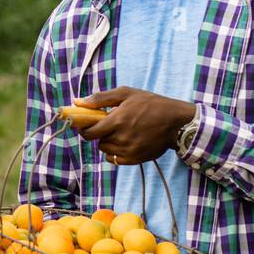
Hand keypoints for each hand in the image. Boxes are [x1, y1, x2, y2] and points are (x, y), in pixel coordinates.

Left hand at [73, 88, 195, 164]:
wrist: (176, 122)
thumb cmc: (151, 104)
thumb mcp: (126, 94)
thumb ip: (100, 98)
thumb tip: (77, 102)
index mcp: (117, 121)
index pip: (89, 133)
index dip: (83, 129)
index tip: (83, 125)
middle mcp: (121, 138)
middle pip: (97, 141)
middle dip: (99, 133)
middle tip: (109, 125)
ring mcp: (128, 151)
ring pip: (106, 150)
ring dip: (108, 142)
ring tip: (120, 131)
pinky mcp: (135, 159)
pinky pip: (115, 159)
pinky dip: (115, 152)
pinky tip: (124, 141)